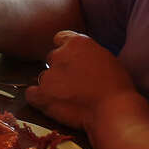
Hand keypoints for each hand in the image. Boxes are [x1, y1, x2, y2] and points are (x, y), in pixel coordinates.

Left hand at [25, 31, 139, 130]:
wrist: (113, 109)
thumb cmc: (116, 87)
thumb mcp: (105, 58)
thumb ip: (87, 54)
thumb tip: (78, 59)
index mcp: (77, 42)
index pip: (60, 39)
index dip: (65, 51)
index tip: (70, 62)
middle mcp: (59, 54)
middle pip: (52, 59)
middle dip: (60, 70)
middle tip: (74, 85)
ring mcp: (49, 74)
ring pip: (44, 77)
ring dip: (52, 86)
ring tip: (70, 99)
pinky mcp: (42, 93)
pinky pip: (32, 94)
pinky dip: (39, 99)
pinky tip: (52, 104)